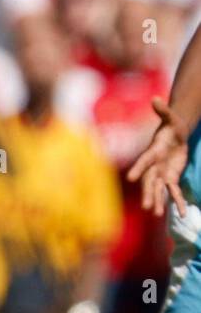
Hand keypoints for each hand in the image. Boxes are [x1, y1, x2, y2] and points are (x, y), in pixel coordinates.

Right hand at [126, 96, 190, 216]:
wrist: (174, 135)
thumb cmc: (172, 125)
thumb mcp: (171, 118)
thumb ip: (163, 111)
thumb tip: (155, 98)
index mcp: (153, 151)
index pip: (144, 161)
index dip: (138, 169)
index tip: (130, 179)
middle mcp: (154, 165)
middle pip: (150, 181)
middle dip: (149, 194)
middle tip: (147, 207)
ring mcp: (161, 173)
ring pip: (158, 190)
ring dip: (159, 201)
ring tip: (157, 214)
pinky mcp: (170, 177)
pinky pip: (173, 192)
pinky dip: (177, 202)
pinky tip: (183, 214)